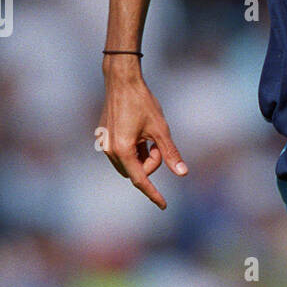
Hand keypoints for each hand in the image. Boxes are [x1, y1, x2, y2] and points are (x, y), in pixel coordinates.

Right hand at [97, 68, 186, 209]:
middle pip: (136, 172)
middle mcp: (110, 151)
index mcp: (123, 150)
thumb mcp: (161, 129)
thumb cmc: (142, 102)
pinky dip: (134, 150)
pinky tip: (139, 133)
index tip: (164, 205)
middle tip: (157, 144)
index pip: (141, 180)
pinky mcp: (103, 138)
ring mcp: (104, 145)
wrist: (121, 81)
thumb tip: (183, 173)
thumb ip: (171, 153)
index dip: (153, 194)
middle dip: (150, 163)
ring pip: (129, 164)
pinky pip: (122, 154)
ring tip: (147, 136)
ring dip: (142, 157)